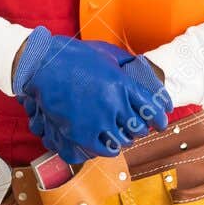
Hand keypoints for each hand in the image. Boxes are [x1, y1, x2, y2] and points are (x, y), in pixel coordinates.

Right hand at [13, 29, 171, 163]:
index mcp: (123, 84)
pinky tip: (108, 144)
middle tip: (135, 127)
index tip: (160, 123)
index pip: (152, 109)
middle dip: (139, 129)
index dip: (159, 119)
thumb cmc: (73, 56)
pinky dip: (109, 149)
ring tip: (120, 135)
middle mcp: (114, 103)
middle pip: (138, 128)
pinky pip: (104, 149)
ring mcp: (97, 119)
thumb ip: (126, 64)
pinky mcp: (81, 133)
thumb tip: (142, 71)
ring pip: (122, 140)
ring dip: (124, 139)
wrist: (43, 64)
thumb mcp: (106, 55)